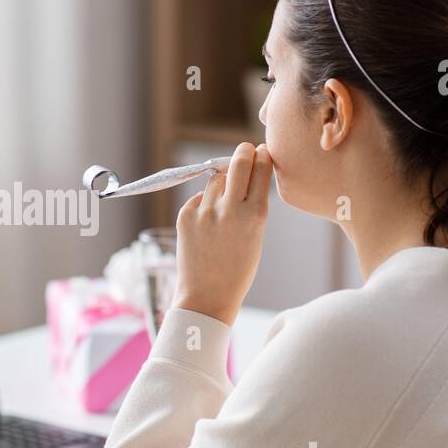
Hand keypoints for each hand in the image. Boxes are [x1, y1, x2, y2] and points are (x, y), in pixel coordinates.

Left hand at [171, 142, 272, 326]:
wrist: (207, 297)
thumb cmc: (237, 270)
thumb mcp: (255, 237)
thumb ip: (252, 206)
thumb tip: (246, 175)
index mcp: (256, 215)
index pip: (261, 170)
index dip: (262, 156)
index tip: (261, 151)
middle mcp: (231, 210)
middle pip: (238, 162)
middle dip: (243, 152)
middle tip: (245, 150)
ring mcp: (205, 212)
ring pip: (216, 180)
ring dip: (222, 184)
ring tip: (224, 206)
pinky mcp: (185, 216)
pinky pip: (198, 198)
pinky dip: (204, 205)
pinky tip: (207, 225)